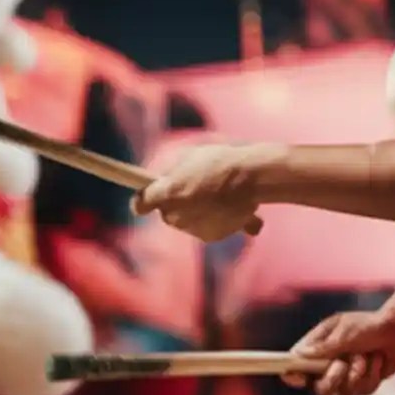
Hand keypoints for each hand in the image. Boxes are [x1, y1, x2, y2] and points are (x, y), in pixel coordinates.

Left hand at [131, 143, 278, 241]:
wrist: (253, 178)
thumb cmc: (220, 161)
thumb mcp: (190, 157)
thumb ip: (173, 174)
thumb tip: (166, 182)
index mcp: (166, 194)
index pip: (140, 204)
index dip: (142, 201)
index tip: (144, 198)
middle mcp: (176, 216)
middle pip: (167, 213)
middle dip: (176, 204)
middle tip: (192, 188)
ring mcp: (193, 229)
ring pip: (187, 222)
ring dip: (196, 212)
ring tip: (216, 194)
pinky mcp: (212, 236)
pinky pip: (208, 227)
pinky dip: (216, 220)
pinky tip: (230, 207)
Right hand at [282, 311, 394, 394]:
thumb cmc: (367, 325)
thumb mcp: (344, 331)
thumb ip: (324, 346)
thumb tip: (300, 354)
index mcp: (316, 350)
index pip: (295, 366)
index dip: (293, 376)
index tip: (299, 377)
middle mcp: (326, 366)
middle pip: (319, 390)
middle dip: (332, 379)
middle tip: (341, 364)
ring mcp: (345, 378)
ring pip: (344, 393)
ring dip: (358, 373)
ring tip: (365, 355)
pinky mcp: (362, 385)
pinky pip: (363, 391)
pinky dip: (372, 374)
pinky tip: (377, 360)